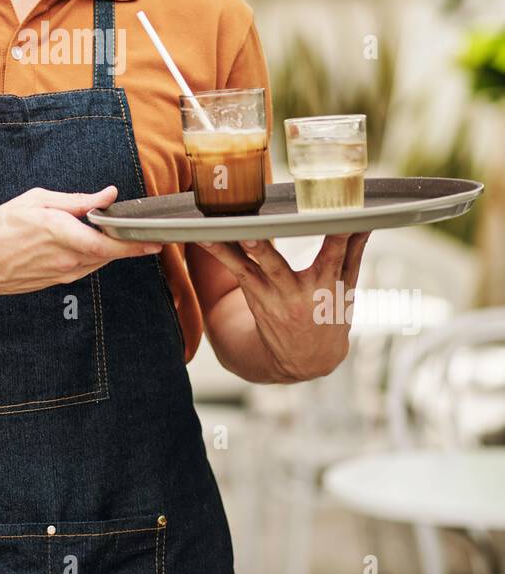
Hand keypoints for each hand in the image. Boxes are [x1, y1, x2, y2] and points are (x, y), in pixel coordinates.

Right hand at [0, 185, 163, 297]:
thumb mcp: (36, 202)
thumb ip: (75, 200)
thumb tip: (107, 195)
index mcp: (62, 234)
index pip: (109, 243)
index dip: (136, 243)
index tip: (156, 240)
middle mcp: (66, 259)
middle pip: (109, 253)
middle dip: (128, 243)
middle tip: (145, 232)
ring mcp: (62, 274)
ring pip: (98, 260)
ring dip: (110, 248)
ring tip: (116, 232)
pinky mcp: (56, 282)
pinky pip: (84, 267)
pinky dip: (93, 254)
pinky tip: (87, 242)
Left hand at [199, 231, 371, 381]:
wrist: (308, 360)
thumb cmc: (332, 316)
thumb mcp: (349, 289)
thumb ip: (354, 252)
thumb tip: (367, 220)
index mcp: (328, 285)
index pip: (334, 254)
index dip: (336, 233)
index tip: (335, 213)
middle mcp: (299, 292)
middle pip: (278, 267)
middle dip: (263, 251)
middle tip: (248, 232)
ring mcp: (275, 298)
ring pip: (249, 270)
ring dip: (230, 252)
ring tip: (212, 233)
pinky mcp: (257, 299)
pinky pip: (238, 273)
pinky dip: (222, 255)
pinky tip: (206, 239)